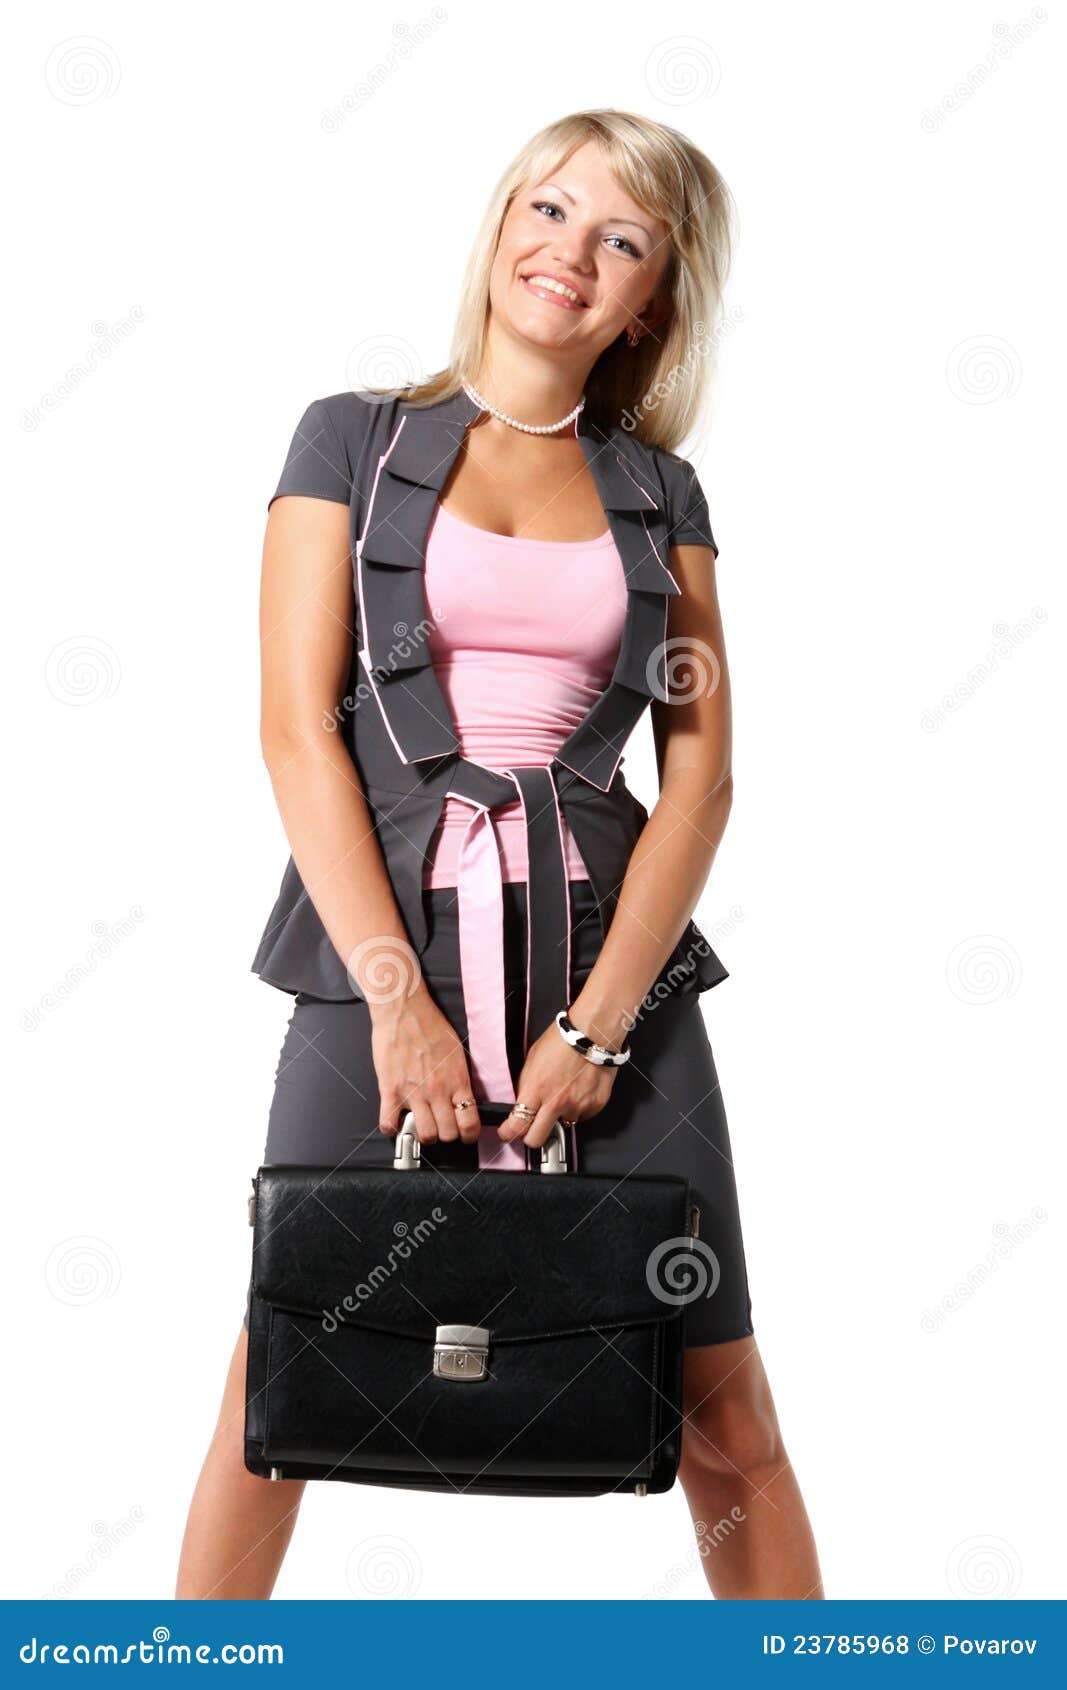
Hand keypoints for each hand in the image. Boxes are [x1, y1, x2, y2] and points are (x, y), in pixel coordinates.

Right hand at [371, 984, 480, 1145]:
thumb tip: (465, 1099)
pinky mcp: (390, 1089)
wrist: (404, 1010)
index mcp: (457, 1080)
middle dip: (447, 1135)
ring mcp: (413, 1092)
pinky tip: (395, 1120)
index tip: (465, 1134)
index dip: (469, 1135)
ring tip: (421, 1124)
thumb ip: (460, 1079)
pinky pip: (389, 1123)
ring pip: (424, 1134)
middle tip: (442, 1127)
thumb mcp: (457, 1052)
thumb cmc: (430, 1025)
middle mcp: (437, 1090)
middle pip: (448, 1134)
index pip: (470, 1123)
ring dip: (423, 1134)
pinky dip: (392, 1127)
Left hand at [498, 1018, 617, 1148]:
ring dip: (560, 1115)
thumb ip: (526, 1085)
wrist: (592, 1032)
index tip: (507, 1133)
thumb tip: (522, 1102)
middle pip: (536, 1140)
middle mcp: (556, 1102)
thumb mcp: (532, 1060)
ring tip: (565, 1093)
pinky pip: (583, 1116)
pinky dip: (579, 1107)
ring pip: (563, 1125)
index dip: (508, 1133)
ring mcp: (577, 1106)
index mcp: (536, 1089)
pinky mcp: (595, 1105)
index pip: (516, 1125)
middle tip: (532, 1128)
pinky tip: (579, 1089)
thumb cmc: (562, 1040)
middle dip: (531, 1137)